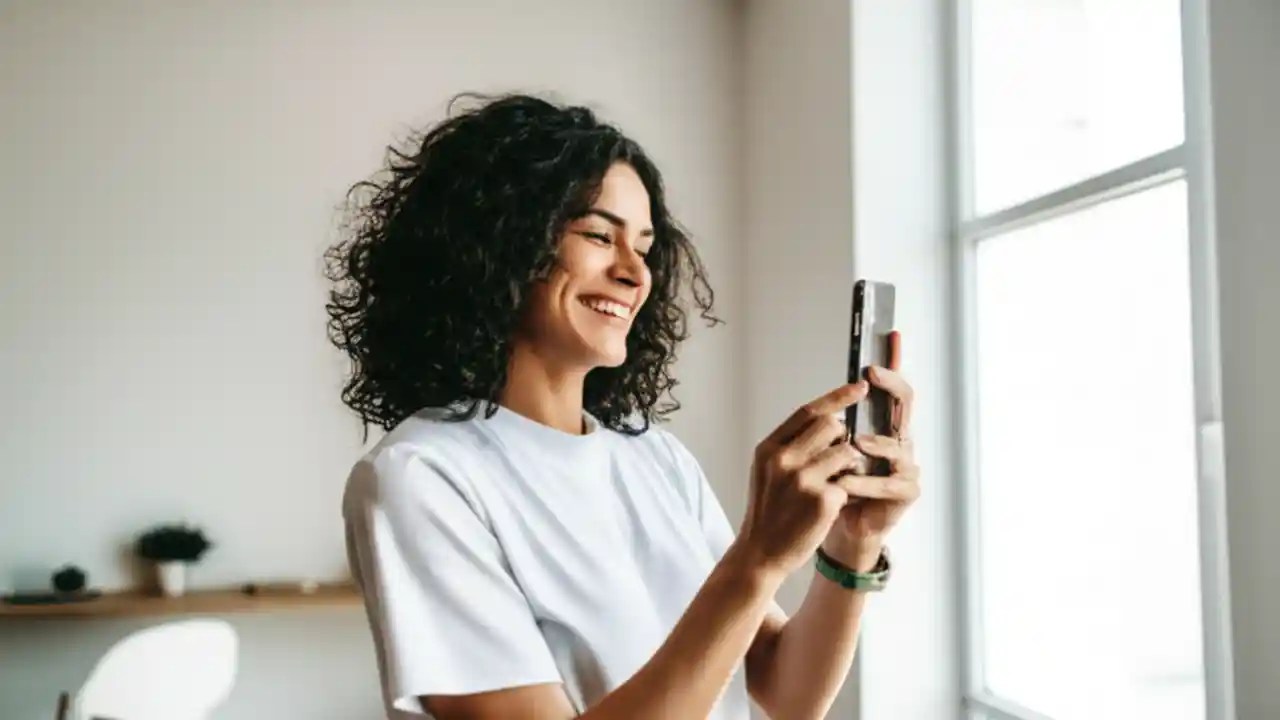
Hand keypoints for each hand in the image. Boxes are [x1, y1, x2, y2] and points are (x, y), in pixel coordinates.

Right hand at [735, 381, 875, 580]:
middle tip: (838, 457)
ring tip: (836, 482)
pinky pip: (849, 482)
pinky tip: (833, 504)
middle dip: (842, 437)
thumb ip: (790, 446)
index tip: (859, 387)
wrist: (760, 553)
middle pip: (831, 426)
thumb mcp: (767, 472)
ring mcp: (804, 480)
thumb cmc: (767, 512)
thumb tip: (828, 421)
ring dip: (849, 464)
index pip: (808, 412)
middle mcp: (784, 460)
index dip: (837, 397)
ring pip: (846, 452)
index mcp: (769, 449)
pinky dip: (848, 491)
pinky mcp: (823, 500)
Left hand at [824, 330, 920, 569]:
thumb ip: (830, 425)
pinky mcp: (906, 492)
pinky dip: (864, 483)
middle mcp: (898, 440)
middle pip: (904, 403)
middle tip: (872, 376)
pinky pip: (888, 483)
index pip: (890, 388)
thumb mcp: (826, 451)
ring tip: (854, 444)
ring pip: (895, 446)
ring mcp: (906, 465)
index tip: (889, 336)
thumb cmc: (835, 487)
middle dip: (891, 385)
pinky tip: (845, 483)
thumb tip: (827, 396)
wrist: (840, 530)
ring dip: (871, 445)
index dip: (894, 362)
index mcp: (880, 426)